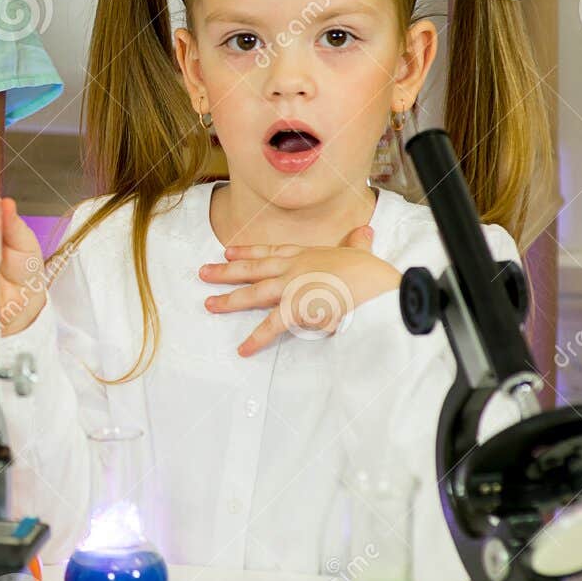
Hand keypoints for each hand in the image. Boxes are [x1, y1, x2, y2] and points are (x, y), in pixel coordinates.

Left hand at [199, 225, 399, 356]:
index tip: (227, 251)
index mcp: (307, 255)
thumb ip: (357, 243)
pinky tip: (242, 350)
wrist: (378, 290)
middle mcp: (294, 268)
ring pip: (253, 293)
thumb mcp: (362, 252)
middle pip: (253, 269)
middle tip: (202, 272)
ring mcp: (292, 288)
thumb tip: (365, 231)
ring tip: (208, 304)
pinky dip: (256, 340)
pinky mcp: (296, 310)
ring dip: (229, 300)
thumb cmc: (373, 274)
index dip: (247, 252)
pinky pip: (270, 327)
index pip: (270, 252)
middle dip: (225, 271)